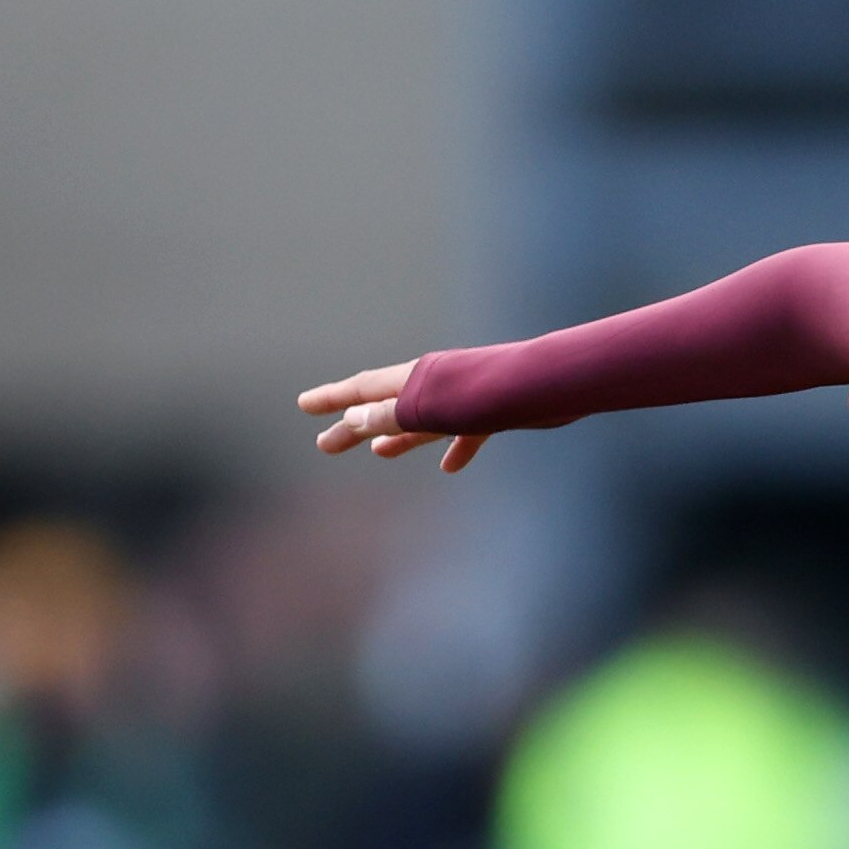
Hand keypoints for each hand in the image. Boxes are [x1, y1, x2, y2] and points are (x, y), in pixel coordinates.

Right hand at [297, 362, 486, 473]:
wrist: (545, 388)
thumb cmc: (487, 394)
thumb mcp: (431, 408)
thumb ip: (394, 415)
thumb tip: (354, 419)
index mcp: (413, 380)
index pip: (362, 390)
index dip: (331, 399)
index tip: (304, 405)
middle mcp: (433, 386)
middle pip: (385, 408)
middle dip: (353, 427)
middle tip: (324, 445)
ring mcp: (461, 399)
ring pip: (420, 422)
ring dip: (396, 438)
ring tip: (376, 453)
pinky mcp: (490, 413)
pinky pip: (463, 433)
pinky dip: (453, 449)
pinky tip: (450, 467)